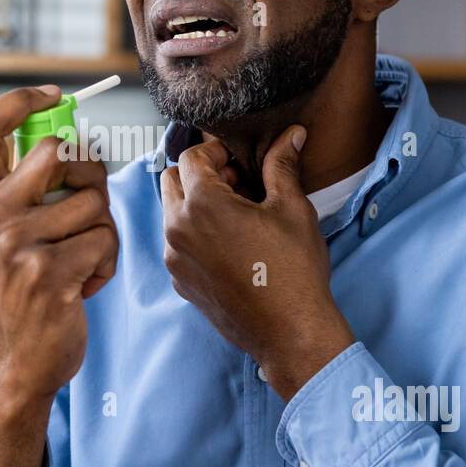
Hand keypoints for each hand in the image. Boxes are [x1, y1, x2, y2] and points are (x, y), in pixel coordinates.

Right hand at [0, 85, 118, 466]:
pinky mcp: (48, 273)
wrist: (15, 365)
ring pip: (93, 204)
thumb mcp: (4, 239)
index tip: (54, 95)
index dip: (19, 100)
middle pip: (61, 153)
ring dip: (102, 233)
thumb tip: (70, 140)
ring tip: (78, 264)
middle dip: (90, 178)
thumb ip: (24, 192)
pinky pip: (104, 241)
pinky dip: (106, 264)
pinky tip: (83, 287)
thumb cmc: (21, 294)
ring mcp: (16, 244)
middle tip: (87, 213)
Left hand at [161, 124, 354, 400]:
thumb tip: (290, 134)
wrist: (289, 332)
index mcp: (201, 204)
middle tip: (236, 184)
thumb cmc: (294, 270)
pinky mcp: (180, 282)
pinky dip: (195, 234)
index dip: (216, 151)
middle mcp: (177, 229)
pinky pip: (177, 244)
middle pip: (171, 181)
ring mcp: (175, 259)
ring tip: (236, 214)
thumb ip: (281, 166)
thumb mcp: (292, 209)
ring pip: (171, 213)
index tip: (239, 160)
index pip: (190, 157)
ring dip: (195, 204)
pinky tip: (230, 244)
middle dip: (199, 175)